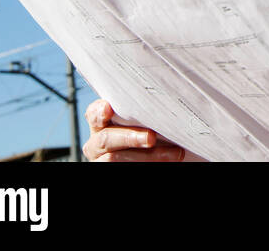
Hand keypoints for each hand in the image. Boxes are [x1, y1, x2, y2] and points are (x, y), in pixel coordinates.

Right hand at [82, 98, 205, 161]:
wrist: (147, 155)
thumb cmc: (149, 131)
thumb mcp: (144, 120)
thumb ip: (145, 112)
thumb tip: (170, 99)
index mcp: (101, 123)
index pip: (94, 114)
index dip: (99, 111)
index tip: (108, 108)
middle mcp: (97, 141)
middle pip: (106, 138)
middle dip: (130, 137)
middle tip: (151, 138)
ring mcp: (100, 159)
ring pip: (114, 159)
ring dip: (148, 157)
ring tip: (174, 154)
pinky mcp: (109, 170)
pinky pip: (123, 168)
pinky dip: (148, 164)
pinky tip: (166, 162)